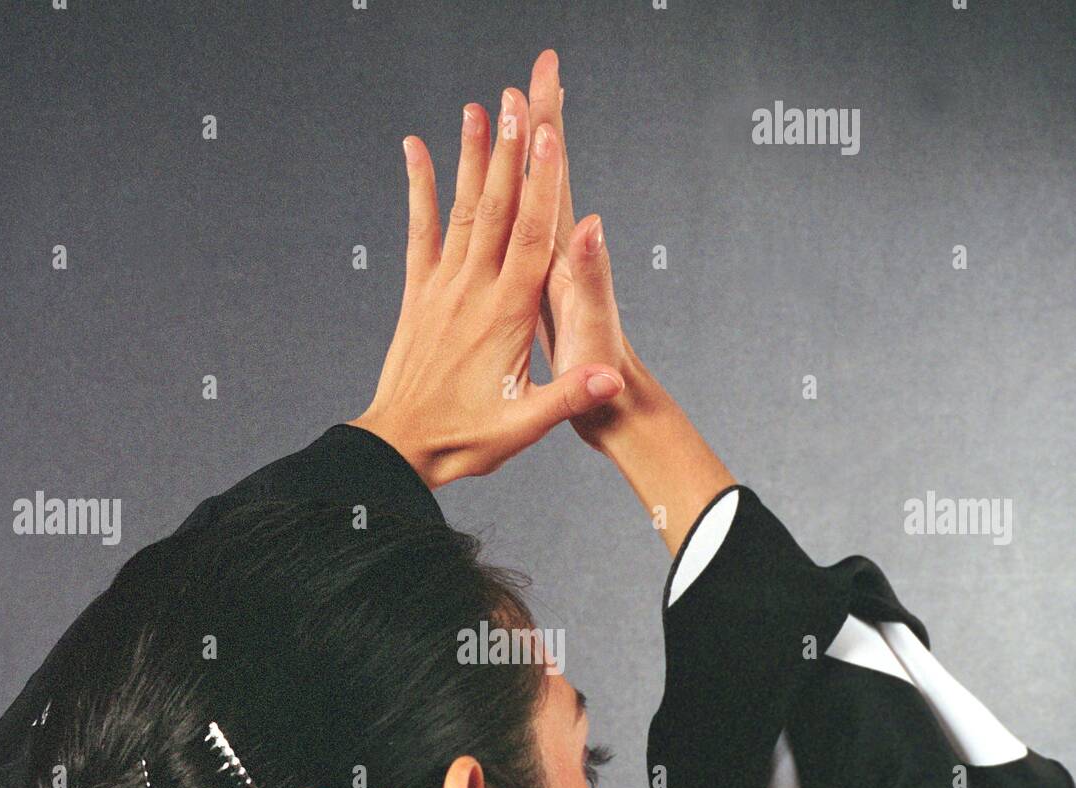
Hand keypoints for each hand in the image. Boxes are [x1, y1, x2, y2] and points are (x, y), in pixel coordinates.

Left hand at [349, 89, 625, 488]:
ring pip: (461, 211)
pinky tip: (416, 149)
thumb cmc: (464, 439)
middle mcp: (472, 291)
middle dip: (508, 152)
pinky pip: (419, 231)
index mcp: (505, 316)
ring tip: (480, 107)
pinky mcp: (417, 295)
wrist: (400, 448)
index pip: (529, 237)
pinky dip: (419, 188)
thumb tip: (610, 377)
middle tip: (518, 97)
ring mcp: (441, 289)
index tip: (548, 135)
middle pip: (495, 209)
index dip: (541, 184)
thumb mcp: (524, 426)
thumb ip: (568, 396)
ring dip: (471, 157)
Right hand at [527, 51, 653, 454]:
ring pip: (519, 203)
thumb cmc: (605, 384)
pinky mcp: (528, 295)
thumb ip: (594, 278)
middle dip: (534, 124)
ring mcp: (541, 274)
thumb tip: (593, 223)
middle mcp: (557, 257)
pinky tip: (476, 201)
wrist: (614, 412)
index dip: (548, 130)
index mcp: (564, 260)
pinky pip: (503, 243)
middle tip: (527, 72)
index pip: (555, 180)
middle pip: (543, 177)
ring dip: (509, 160)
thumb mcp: (594, 332)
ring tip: (494, 119)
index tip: (540, 81)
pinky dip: (488, 216)